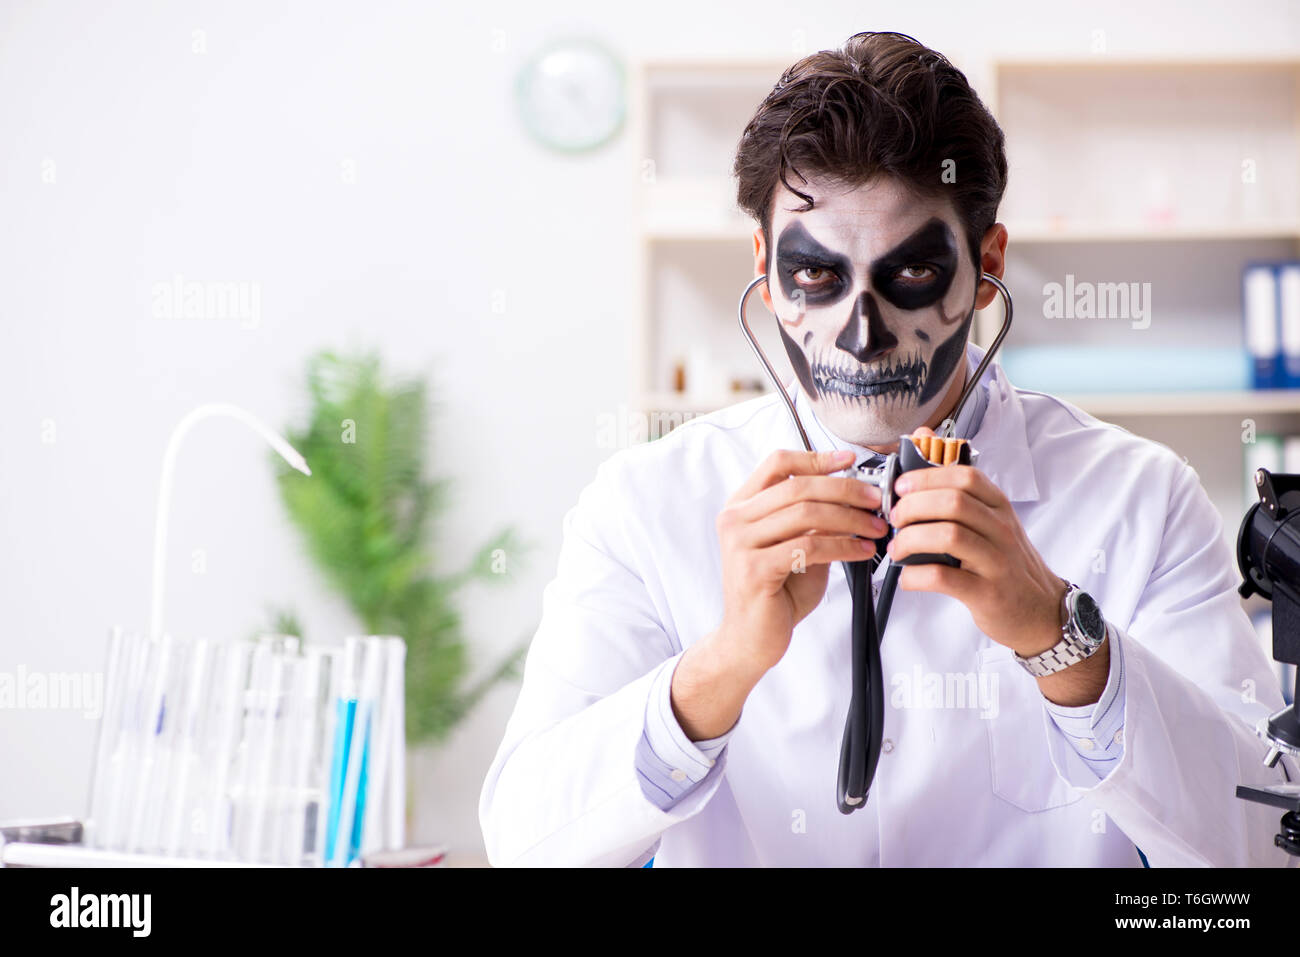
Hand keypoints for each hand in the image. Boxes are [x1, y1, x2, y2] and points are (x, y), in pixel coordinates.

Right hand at [712, 448, 885, 676]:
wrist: (751, 639)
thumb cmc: (776, 592)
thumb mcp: (795, 546)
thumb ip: (814, 520)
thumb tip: (856, 496)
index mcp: (741, 506)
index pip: (777, 463)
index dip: (816, 458)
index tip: (849, 460)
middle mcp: (735, 519)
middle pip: (798, 486)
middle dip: (845, 490)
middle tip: (876, 499)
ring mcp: (740, 543)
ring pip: (807, 514)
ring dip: (850, 519)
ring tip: (876, 528)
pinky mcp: (755, 569)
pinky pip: (809, 547)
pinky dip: (844, 546)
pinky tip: (863, 552)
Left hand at [884, 426, 1066, 657]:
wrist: (1040, 610)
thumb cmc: (1005, 562)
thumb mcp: (989, 521)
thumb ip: (956, 486)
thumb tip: (923, 436)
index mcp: (998, 507)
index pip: (965, 477)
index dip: (926, 476)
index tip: (901, 486)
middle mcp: (1001, 529)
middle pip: (953, 502)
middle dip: (913, 506)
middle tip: (894, 518)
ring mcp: (996, 561)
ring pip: (948, 536)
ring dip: (911, 539)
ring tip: (897, 548)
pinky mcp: (987, 593)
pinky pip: (944, 577)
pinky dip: (916, 575)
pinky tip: (908, 577)